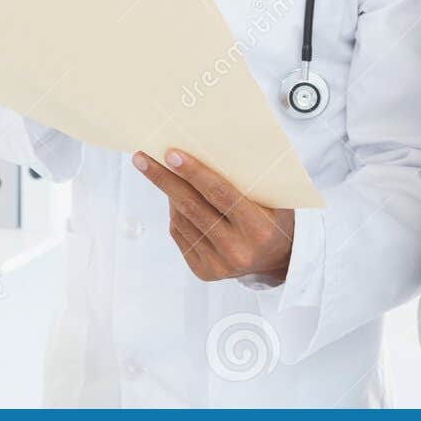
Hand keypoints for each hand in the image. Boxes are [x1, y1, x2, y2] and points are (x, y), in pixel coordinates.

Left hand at [133, 149, 294, 282]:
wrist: (278, 258)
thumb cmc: (273, 216)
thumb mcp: (271, 197)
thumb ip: (245, 178)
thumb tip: (201, 149)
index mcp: (259, 229)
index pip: (220, 194)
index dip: (194, 173)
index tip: (171, 154)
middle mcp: (237, 250)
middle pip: (192, 207)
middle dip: (164, 179)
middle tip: (142, 157)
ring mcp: (218, 265)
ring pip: (182, 219)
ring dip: (168, 193)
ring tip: (158, 170)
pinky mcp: (204, 272)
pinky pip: (180, 233)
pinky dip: (175, 212)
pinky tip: (175, 198)